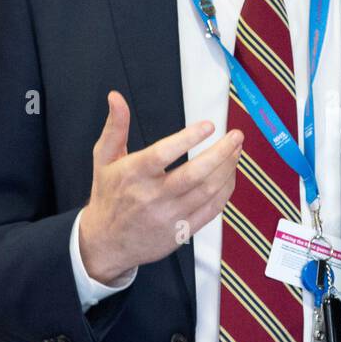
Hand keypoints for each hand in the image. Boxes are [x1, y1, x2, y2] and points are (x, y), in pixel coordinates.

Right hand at [79, 90, 242, 282]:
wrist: (105, 243)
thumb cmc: (108, 195)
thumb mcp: (104, 159)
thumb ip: (115, 127)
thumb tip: (116, 98)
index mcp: (133, 175)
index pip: (163, 154)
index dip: (188, 139)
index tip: (209, 125)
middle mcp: (152, 197)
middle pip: (194, 175)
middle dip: (221, 153)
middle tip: (236, 135)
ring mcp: (168, 217)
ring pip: (208, 191)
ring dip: (227, 168)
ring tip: (236, 149)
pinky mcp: (181, 232)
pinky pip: (211, 209)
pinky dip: (225, 190)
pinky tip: (229, 173)